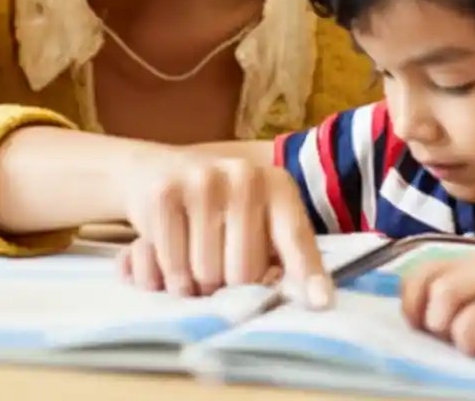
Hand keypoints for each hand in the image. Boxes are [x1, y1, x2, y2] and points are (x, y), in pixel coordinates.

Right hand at [115, 154, 331, 308]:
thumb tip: (311, 301)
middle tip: (221, 274)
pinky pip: (173, 266)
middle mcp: (244, 176)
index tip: (321, 303)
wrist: (154, 170)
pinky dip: (169, 278)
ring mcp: (202, 181)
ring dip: (198, 286)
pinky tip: (170, 262)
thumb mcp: (256, 222)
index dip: (308, 272)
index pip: (295, 236)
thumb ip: (282, 258)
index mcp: (277, 186)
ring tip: (194, 265)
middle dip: (231, 288)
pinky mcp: (164, 194)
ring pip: (207, 274)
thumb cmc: (217, 210)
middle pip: (246, 271)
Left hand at [401, 257, 474, 355]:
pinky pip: (466, 330)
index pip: (421, 271)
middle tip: (453, 337)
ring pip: (439, 309)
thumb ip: (471, 294)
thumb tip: (432, 321)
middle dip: (428, 319)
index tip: (423, 323)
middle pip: (425, 288)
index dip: (412, 299)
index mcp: (474, 263)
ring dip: (452, 332)